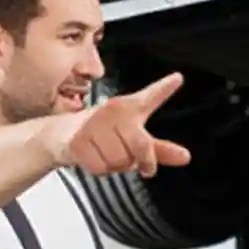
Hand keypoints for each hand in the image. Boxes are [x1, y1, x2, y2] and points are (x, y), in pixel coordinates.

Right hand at [41, 73, 191, 177]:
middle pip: (141, 148)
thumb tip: (186, 157)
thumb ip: (160, 150)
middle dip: (136, 161)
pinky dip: (98, 169)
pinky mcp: (78, 139)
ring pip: (119, 161)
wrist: (62, 135)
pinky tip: (92, 155)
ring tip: (105, 152)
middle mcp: (113, 111)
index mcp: (130, 107)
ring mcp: (94, 124)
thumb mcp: (134, 139)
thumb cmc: (103, 134)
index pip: (150, 98)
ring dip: (114, 166)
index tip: (178, 79)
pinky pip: (100, 168)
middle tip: (127, 157)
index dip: (164, 89)